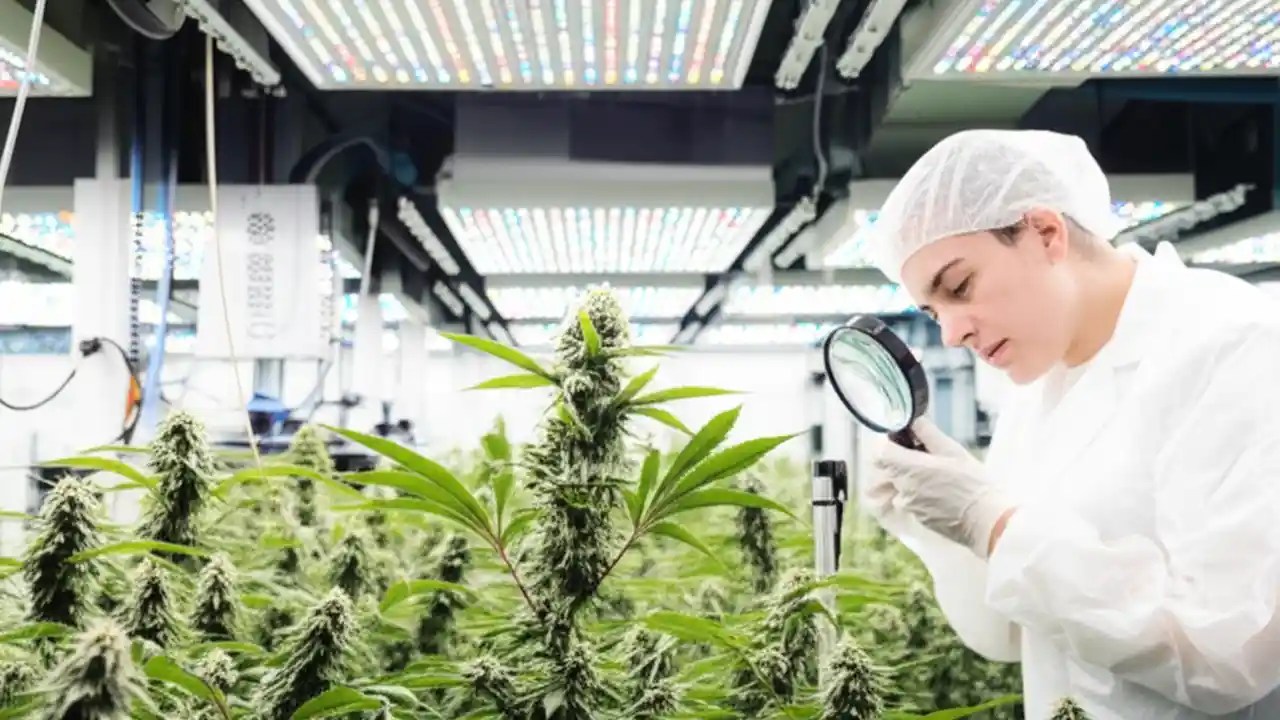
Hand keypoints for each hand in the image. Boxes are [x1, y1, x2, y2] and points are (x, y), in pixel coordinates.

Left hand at [865, 417, 1015, 557]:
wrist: (988, 521)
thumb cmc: (974, 484)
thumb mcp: (952, 451)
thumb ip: (927, 433)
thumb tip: (913, 420)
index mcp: (909, 469)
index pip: (880, 452)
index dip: (888, 443)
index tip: (903, 439)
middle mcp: (903, 489)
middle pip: (889, 468)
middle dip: (902, 458)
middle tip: (926, 454)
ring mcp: (908, 506)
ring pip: (900, 484)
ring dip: (911, 477)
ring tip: (938, 474)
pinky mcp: (917, 519)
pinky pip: (910, 500)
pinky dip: (919, 493)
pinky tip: (941, 491)